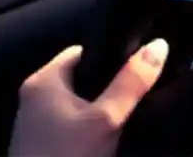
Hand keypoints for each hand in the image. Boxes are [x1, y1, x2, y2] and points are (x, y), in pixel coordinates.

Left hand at [8, 39, 168, 156]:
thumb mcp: (107, 119)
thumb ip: (132, 83)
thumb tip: (158, 46)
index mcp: (43, 81)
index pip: (82, 50)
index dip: (111, 56)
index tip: (135, 69)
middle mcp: (33, 98)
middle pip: (82, 78)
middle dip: (108, 88)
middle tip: (131, 99)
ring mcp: (35, 124)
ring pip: (78, 104)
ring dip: (98, 112)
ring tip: (119, 120)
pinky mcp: (42, 145)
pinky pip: (71, 126)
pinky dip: (88, 130)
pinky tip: (102, 142)